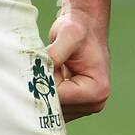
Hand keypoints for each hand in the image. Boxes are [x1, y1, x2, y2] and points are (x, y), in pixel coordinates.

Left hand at [47, 5, 109, 121]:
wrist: (85, 25)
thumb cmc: (79, 28)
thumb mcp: (68, 35)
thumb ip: (54, 55)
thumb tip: (38, 74)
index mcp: (97, 90)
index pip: (60, 98)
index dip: (44, 82)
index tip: (41, 63)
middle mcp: (94, 103)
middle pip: (56, 107)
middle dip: (44, 87)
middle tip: (43, 64)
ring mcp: (85, 106)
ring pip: (52, 108)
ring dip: (44, 89)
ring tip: (49, 67)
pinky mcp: (75, 104)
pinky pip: (53, 106)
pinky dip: (46, 91)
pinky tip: (49, 74)